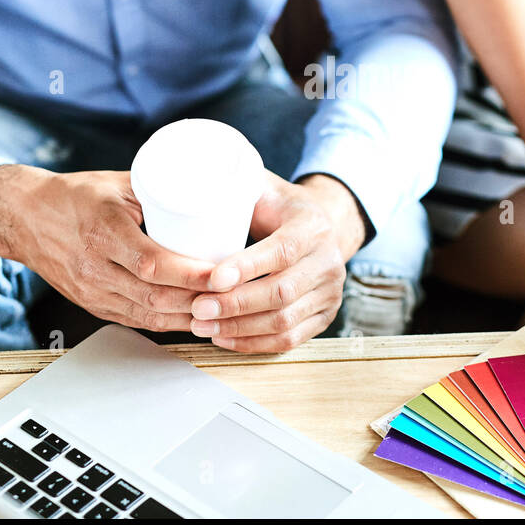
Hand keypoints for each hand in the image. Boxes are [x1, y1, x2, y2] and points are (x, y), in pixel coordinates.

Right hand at [0, 165, 212, 331]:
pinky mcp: (93, 304)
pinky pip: (135, 321)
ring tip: (222, 310)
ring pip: (148, 316)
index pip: (153, 263)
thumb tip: (208, 197)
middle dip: (199, 300)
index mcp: (103, 231)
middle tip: (234, 294)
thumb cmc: (72, 195)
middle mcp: (95, 267)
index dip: (191, 274)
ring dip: (188, 317)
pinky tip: (192, 319)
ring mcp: (92, 291)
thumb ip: (160, 194)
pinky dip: (167, 323)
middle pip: (155, 296)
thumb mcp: (118, 184)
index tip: (222, 273)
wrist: (25, 217)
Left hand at [187, 172, 363, 352]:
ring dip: (240, 328)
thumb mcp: (263, 186)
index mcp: (314, 226)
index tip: (213, 278)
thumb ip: (235, 181)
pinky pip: (290, 340)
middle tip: (197, 308)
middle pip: (282, 292)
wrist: (320, 225)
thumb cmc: (279, 206)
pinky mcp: (324, 315)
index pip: (282, 250)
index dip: (247, 267)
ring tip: (202, 325)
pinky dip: (254, 344)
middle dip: (235, 305)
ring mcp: (330, 292)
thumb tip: (194, 180)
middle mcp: (329, 261)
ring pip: (285, 321)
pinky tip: (224, 338)